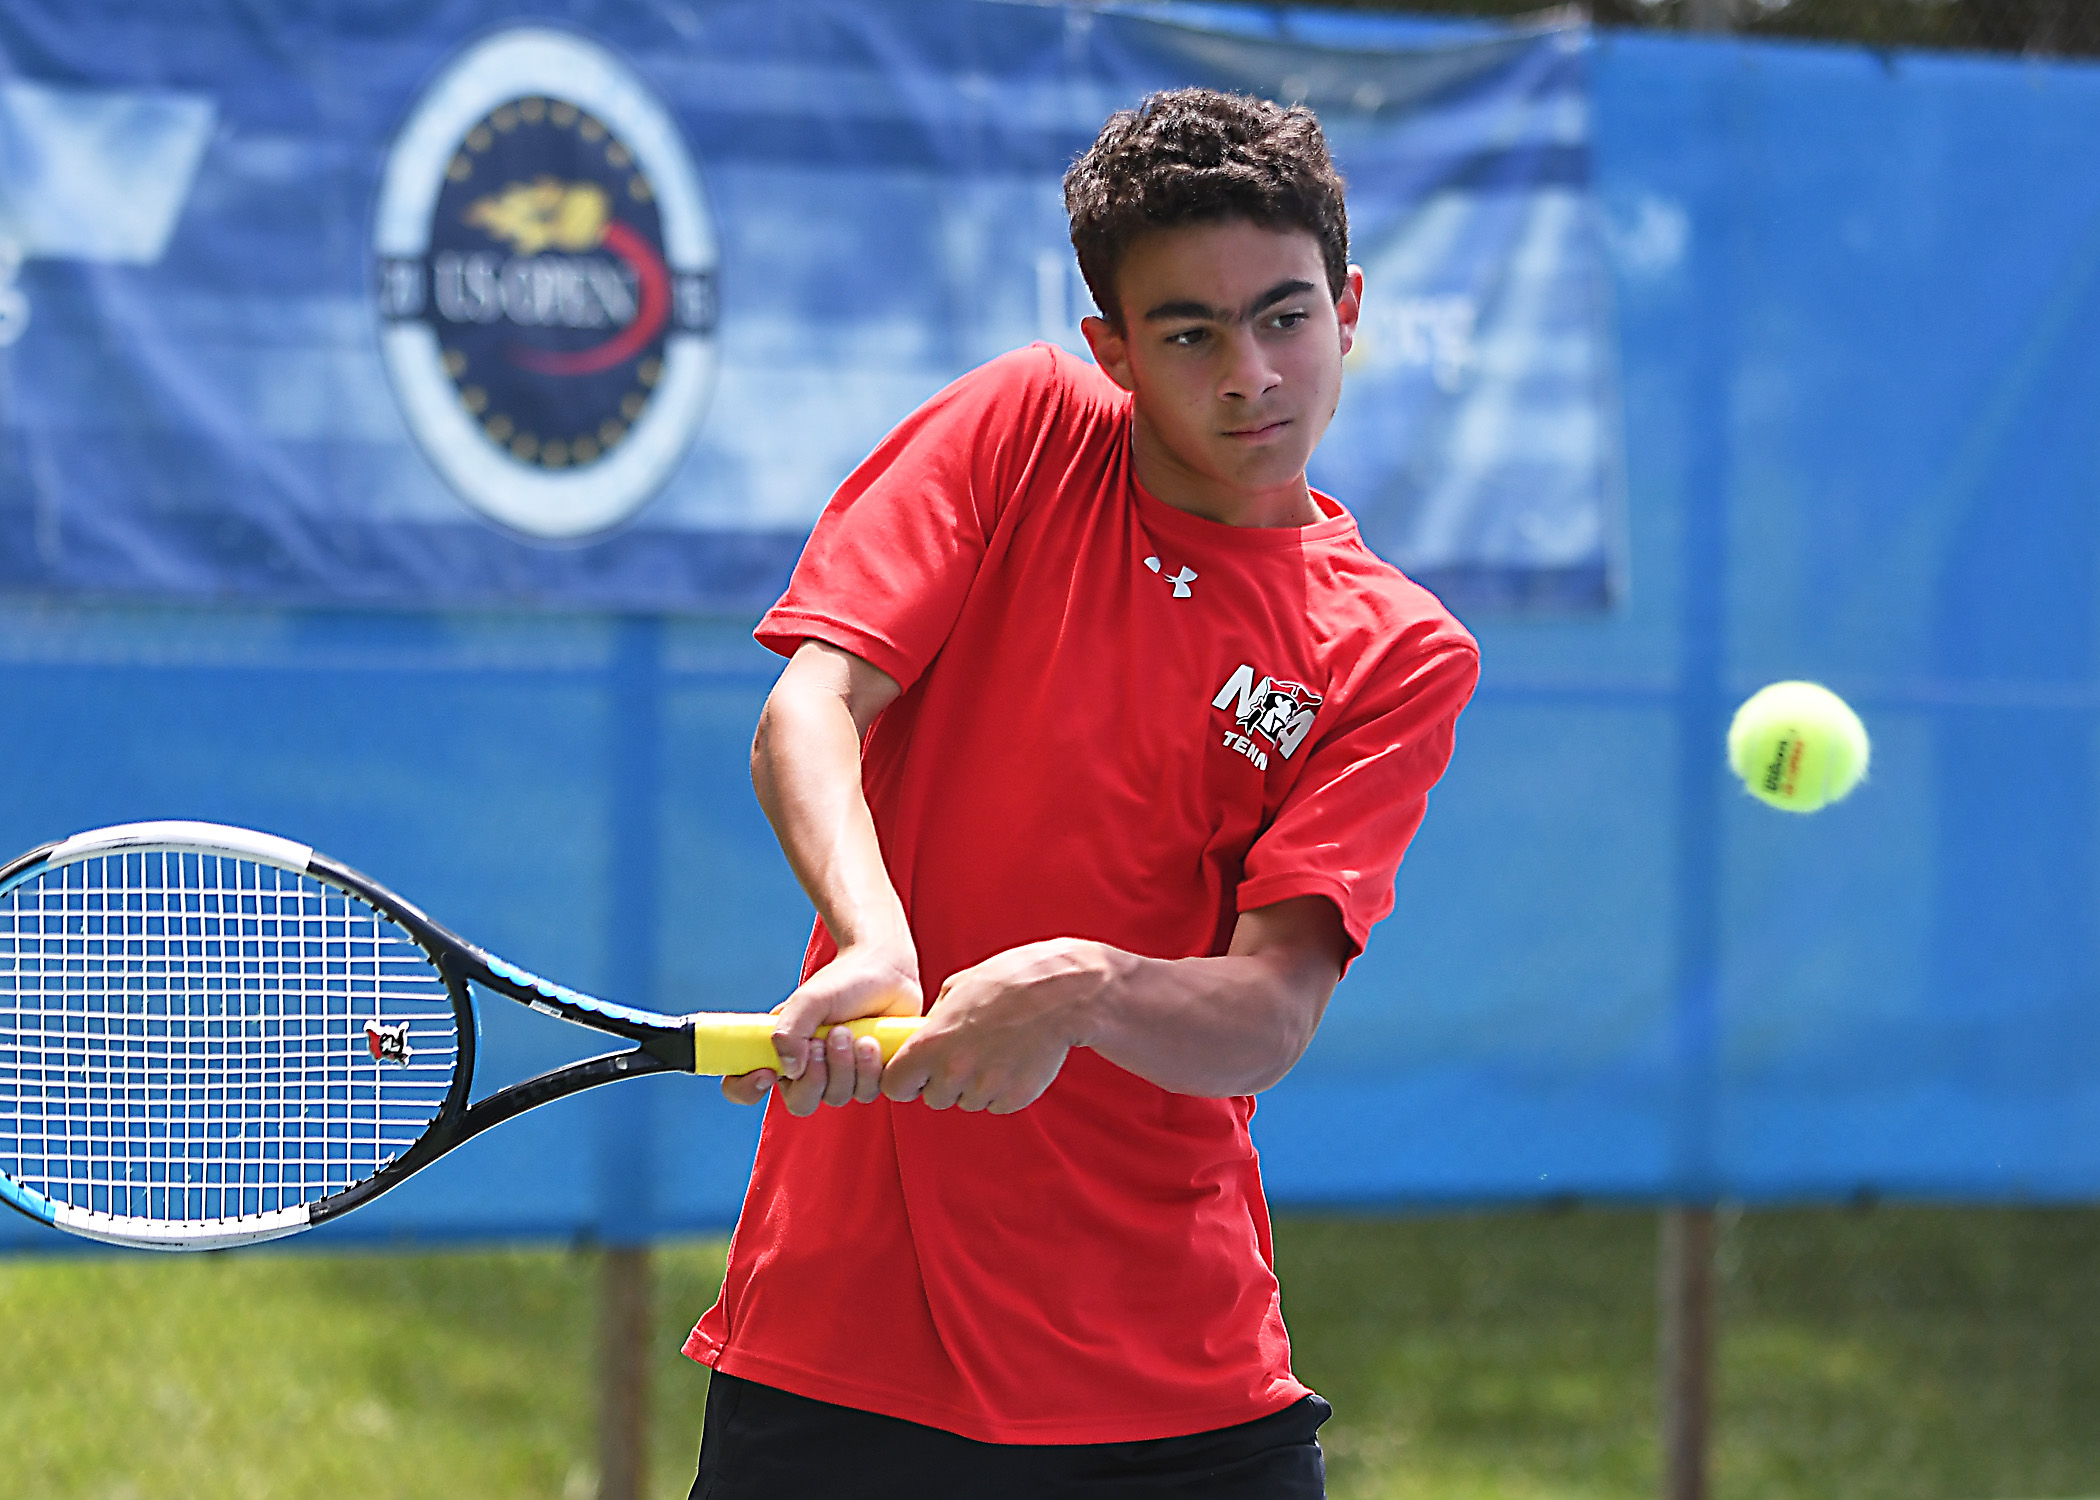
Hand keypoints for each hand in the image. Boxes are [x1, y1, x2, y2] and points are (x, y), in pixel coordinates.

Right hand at [720, 937, 921, 1113]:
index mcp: (781, 1052)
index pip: (745, 1086)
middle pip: (800, 1103)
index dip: (746, 1089)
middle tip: (827, 1039)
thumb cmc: (844, 982)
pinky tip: (872, 1042)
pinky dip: (869, 1069)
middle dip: (814, 1076)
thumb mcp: (810, 999)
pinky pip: (866, 1092)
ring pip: (836, 1097)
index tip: (766, 1073)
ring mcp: (841, 1078)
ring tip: (851, 1031)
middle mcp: (808, 1070)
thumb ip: (790, 1030)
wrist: (889, 972)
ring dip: (844, 1065)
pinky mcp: (871, 1078)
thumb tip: (791, 1070)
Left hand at [880, 938, 1112, 1113]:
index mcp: (931, 1044)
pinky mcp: (1014, 1098)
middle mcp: (954, 1072)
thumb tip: (920, 1041)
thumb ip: (933, 1023)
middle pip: (933, 1099)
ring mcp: (985, 1089)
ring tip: (996, 1049)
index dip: (903, 1080)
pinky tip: (1014, 1058)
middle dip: (943, 1082)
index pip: (894, 1086)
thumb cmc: (1007, 982)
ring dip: (975, 1085)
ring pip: (967, 1102)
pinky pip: (997, 1104)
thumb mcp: (956, 989)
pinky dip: (1002, 1089)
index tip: (914, 1073)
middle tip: (965, 1054)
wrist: (1061, 993)